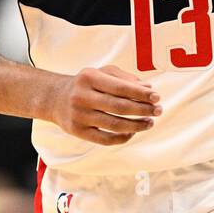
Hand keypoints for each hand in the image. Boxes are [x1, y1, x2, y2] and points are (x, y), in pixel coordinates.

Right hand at [44, 64, 161, 145]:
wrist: (55, 98)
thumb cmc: (86, 84)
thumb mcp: (102, 73)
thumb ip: (125, 79)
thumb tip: (148, 89)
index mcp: (89, 77)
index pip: (120, 87)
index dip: (141, 94)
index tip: (156, 97)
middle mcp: (82, 96)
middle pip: (119, 107)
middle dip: (142, 110)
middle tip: (158, 110)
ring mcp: (79, 115)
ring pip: (114, 125)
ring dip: (136, 125)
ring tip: (149, 122)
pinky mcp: (78, 131)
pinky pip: (105, 139)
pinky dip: (122, 137)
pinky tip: (133, 132)